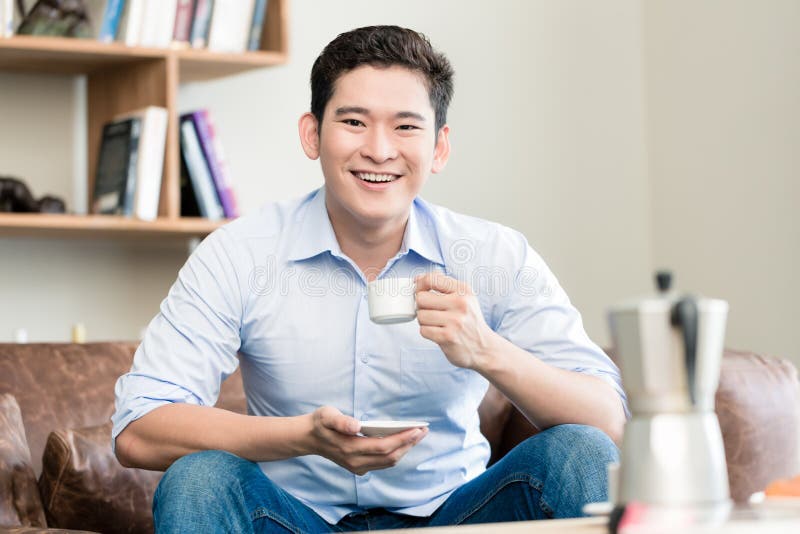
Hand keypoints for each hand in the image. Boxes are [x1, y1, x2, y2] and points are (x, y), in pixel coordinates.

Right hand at [308, 406, 427, 474]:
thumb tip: (356, 426)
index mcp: (349, 448)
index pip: (383, 446)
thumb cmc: (321, 423)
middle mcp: (356, 462)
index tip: (417, 429)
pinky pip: (383, 463)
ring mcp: (358, 467)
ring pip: (389, 462)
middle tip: (424, 430)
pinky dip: (397, 453)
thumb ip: (341, 421)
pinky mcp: (360, 467)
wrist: (308, 438)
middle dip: (409, 444)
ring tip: (418, 434)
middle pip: (390, 456)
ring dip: (405, 449)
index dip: (402, 439)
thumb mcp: (327, 415)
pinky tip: (405, 441)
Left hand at [414, 272, 498, 369]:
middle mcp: (461, 303)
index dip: (419, 285)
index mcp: (464, 290)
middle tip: (430, 311)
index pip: (432, 279)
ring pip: (421, 315)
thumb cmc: (469, 321)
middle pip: (421, 298)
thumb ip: (443, 285)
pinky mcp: (448, 337)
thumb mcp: (464, 297)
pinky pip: (423, 330)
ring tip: (436, 323)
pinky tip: (438, 332)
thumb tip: (418, 279)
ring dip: (424, 321)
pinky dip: (427, 332)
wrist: (484, 348)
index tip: (419, 291)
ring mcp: (455, 321)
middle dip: (421, 306)